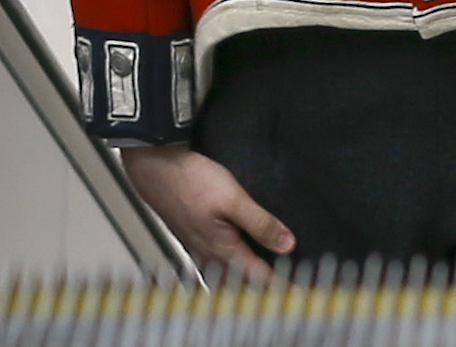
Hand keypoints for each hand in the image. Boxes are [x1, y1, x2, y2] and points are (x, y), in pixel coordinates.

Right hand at [121, 143, 294, 278]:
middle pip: (243, 276)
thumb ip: (260, 223)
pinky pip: (218, 254)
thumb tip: (287, 245)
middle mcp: (210, 253)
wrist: (155, 166)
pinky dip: (235, 256)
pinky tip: (240, 245)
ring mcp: (200, 244)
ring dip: (249, 268)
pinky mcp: (194, 232)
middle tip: (289, 276)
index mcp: (222, 249)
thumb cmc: (189, 180)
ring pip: (229, 266)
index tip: (300, 288)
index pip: (258, 276)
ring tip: (269, 263)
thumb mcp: (233, 198)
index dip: (282, 283)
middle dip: (266, 278)